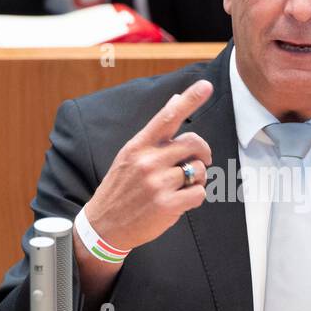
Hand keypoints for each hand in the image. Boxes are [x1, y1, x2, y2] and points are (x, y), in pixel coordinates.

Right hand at [84, 79, 214, 251]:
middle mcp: (148, 161)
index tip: (206, 86)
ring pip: (198, 170)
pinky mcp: (167, 205)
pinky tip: (181, 200)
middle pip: (193, 143)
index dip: (189, 100)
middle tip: (202, 160)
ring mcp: (157, 183)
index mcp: (138, 146)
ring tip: (181, 185)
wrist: (104, 225)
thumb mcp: (129, 156)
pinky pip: (198, 193)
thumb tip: (174, 101)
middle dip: (203, 151)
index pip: (167, 117)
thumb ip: (154, 133)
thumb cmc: (121, 188)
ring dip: (196, 178)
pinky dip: (195, 196)